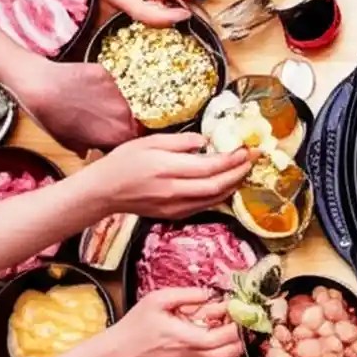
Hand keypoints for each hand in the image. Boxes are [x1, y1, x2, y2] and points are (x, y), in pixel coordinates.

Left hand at [7, 57, 137, 152]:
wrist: (38, 87)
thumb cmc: (51, 119)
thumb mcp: (69, 143)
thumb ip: (88, 148)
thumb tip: (89, 150)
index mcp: (118, 134)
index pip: (130, 140)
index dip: (118, 140)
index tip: (109, 138)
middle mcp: (123, 113)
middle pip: (128, 120)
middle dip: (115, 122)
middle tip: (96, 121)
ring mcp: (116, 91)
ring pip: (119, 101)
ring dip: (108, 105)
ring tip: (87, 105)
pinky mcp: (106, 74)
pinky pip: (108, 85)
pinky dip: (99, 88)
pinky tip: (83, 91)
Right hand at [76, 0, 190, 25]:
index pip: (148, 16)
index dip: (170, 17)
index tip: (187, 12)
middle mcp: (117, 3)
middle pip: (149, 17)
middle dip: (170, 12)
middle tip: (187, 1)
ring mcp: (120, 1)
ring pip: (148, 12)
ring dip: (165, 5)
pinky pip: (143, 4)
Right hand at [85, 133, 251, 217]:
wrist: (104, 192)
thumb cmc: (123, 162)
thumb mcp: (149, 142)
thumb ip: (179, 141)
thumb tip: (204, 141)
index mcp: (167, 169)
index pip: (209, 166)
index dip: (232, 159)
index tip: (246, 149)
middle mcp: (174, 191)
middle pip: (217, 185)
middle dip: (239, 172)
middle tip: (253, 159)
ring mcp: (175, 206)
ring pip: (214, 199)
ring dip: (233, 185)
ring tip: (244, 170)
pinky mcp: (174, 214)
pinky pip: (204, 206)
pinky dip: (219, 195)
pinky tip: (226, 185)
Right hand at [102, 287, 244, 356]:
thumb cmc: (131, 329)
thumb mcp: (156, 301)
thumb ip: (186, 295)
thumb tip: (208, 294)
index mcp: (184, 337)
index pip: (223, 336)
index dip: (236, 325)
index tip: (239, 313)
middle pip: (229, 354)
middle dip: (242, 339)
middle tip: (244, 326)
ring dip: (235, 353)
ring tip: (240, 339)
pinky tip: (226, 354)